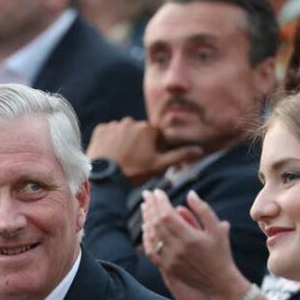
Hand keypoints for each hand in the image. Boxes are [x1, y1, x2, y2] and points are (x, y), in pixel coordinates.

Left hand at [86, 118, 201, 182]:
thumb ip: (180, 156)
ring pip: (123, 133)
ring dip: (123, 143)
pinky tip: (110, 155)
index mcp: (147, 128)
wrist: (106, 178)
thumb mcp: (160, 166)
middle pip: (138, 133)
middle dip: (138, 145)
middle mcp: (131, 121)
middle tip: (132, 162)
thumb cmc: (135, 172)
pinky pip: (108, 134)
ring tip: (121, 160)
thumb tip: (200, 150)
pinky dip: (110, 142)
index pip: (154, 137)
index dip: (153, 149)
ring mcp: (114, 124)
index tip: (146, 161)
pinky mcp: (100, 129)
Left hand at [141, 189, 250, 299]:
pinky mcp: (167, 268)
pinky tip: (146, 227)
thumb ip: (203, 210)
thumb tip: (190, 193)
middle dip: (151, 207)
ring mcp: (170, 260)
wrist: (219, 282)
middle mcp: (177, 249)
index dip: (160, 202)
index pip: (167, 216)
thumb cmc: (220, 253)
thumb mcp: (217, 229)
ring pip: (152, 236)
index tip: (158, 191)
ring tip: (145, 206)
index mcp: (190, 238)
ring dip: (147, 219)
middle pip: (157, 224)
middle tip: (147, 194)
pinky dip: (147, 237)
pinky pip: (151, 251)